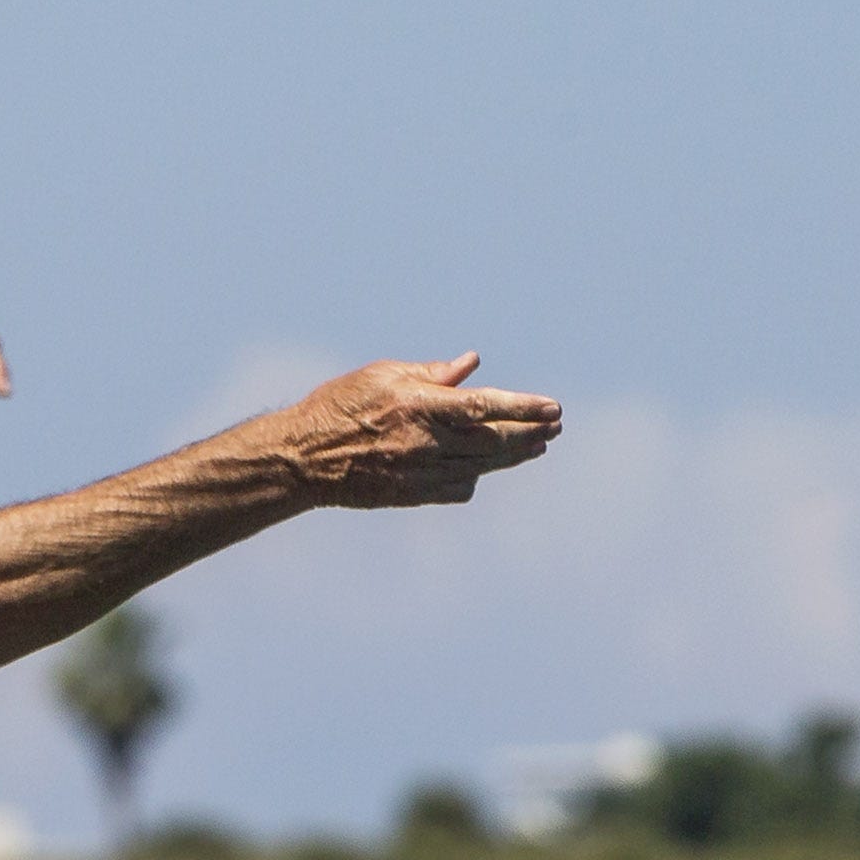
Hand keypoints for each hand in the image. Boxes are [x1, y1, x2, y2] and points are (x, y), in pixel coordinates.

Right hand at [275, 354, 558, 508]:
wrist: (304, 459)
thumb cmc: (340, 406)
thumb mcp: (383, 375)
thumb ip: (432, 373)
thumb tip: (472, 364)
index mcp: (419, 406)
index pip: (485, 407)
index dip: (523, 408)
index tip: (553, 407)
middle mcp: (425, 442)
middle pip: (493, 441)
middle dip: (530, 433)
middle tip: (555, 426)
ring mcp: (420, 473)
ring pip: (483, 467)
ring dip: (514, 456)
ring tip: (537, 444)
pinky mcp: (413, 495)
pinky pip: (459, 489)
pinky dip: (477, 476)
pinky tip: (486, 467)